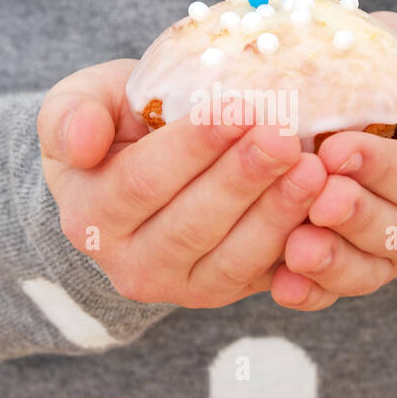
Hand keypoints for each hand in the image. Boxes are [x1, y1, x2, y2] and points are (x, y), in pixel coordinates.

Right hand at [38, 59, 326, 307]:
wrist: (136, 174)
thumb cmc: (114, 126)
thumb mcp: (78, 105)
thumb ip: (70, 115)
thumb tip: (81, 142)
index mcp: (91, 216)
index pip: (144, 182)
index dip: (193, 147)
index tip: (238, 107)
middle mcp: (132, 264)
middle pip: (193, 225)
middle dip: (244, 179)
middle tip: (286, 136)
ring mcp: (182, 287)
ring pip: (234, 258)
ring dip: (278, 214)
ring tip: (314, 169)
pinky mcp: (228, 292)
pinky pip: (266, 277)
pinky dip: (299, 244)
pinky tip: (326, 205)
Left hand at [271, 13, 396, 310]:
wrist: (366, 103)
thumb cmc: (396, 74)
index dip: (381, 167)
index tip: (336, 148)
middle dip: (356, 215)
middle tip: (318, 196)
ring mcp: (389, 254)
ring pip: (369, 270)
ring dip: (333, 262)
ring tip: (297, 247)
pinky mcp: (351, 271)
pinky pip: (334, 293)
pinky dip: (310, 293)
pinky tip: (283, 286)